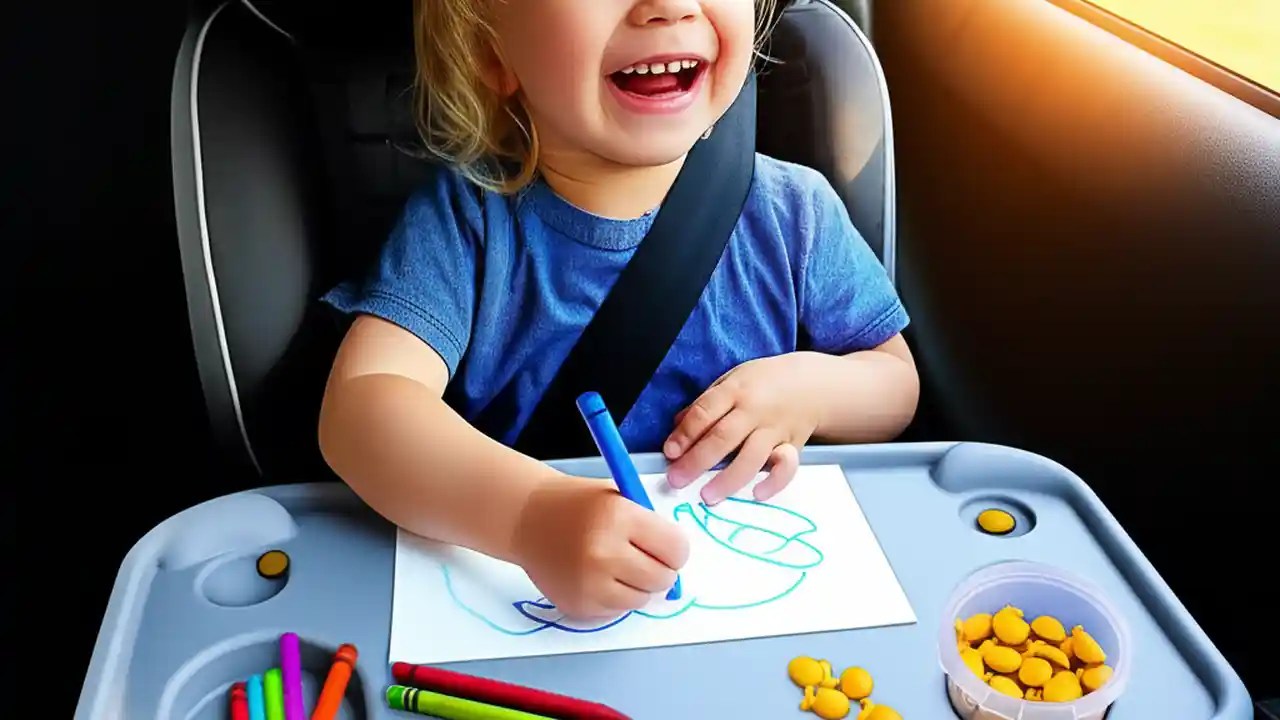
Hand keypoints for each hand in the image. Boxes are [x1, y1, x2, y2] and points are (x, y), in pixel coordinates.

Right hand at [512, 476, 689, 618]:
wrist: (526, 518)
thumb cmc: (578, 504)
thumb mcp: (618, 497)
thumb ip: (649, 526)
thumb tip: (678, 561)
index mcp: (619, 517)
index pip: (676, 549)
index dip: (675, 550)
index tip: (667, 548)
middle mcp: (604, 552)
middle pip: (663, 579)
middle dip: (661, 570)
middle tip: (645, 558)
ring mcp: (589, 583)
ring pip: (642, 599)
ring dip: (639, 586)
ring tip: (620, 566)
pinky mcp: (578, 605)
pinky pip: (617, 610)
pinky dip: (615, 597)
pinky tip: (598, 576)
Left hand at [664, 353, 824, 504]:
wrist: (812, 384)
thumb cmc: (764, 383)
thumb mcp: (731, 381)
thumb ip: (706, 404)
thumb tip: (677, 427)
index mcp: (735, 390)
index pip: (706, 413)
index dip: (685, 434)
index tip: (669, 452)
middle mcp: (755, 410)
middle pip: (724, 437)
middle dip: (697, 461)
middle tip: (677, 480)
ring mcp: (775, 430)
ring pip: (751, 457)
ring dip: (728, 479)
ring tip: (707, 496)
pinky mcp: (793, 446)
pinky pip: (786, 467)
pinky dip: (773, 482)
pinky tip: (757, 494)